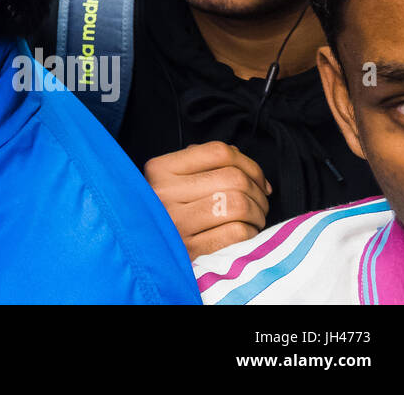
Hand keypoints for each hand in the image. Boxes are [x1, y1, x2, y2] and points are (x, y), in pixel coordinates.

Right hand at [143, 141, 271, 258]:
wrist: (143, 252)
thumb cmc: (165, 213)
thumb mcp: (171, 180)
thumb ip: (201, 163)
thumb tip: (242, 161)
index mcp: (160, 169)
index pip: (218, 152)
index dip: (249, 164)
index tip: (258, 180)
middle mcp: (164, 193)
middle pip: (234, 178)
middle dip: (258, 192)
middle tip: (260, 203)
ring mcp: (176, 223)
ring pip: (239, 204)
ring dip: (257, 213)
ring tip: (254, 219)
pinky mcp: (191, 251)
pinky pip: (237, 232)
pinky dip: (251, 233)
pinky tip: (244, 235)